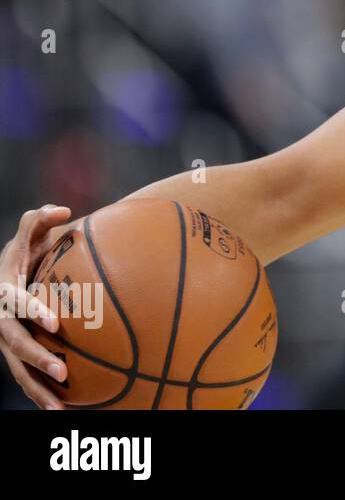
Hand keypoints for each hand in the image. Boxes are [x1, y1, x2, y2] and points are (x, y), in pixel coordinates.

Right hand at [0, 205, 74, 408]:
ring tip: (60, 407)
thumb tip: (62, 208)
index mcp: (3, 290)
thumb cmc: (25, 252)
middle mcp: (0, 319)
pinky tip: (62, 412)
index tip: (55, 321)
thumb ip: (39, 218)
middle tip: (63, 370)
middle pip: (14, 343)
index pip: (15, 302)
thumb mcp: (28, 234)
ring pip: (17, 368)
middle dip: (35, 357)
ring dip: (37, 387)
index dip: (31, 310)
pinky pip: (25, 378)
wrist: (10, 277)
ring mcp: (5, 340)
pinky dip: (40, 396)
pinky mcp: (15, 354)